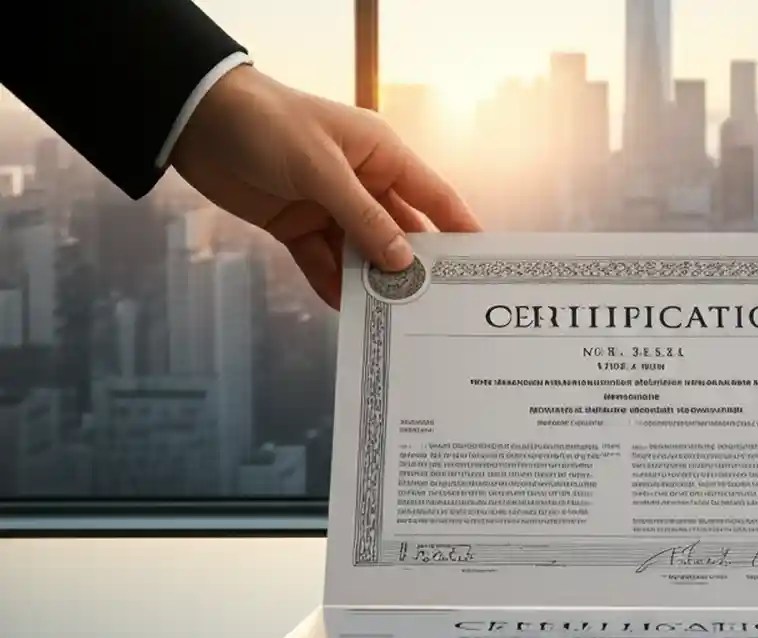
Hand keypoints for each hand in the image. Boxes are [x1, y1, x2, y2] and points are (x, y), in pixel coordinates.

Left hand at [169, 64, 479, 307]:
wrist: (196, 120)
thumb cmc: (267, 124)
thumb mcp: (320, 169)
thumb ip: (363, 217)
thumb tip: (402, 259)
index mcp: (381, 155)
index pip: (434, 197)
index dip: (460, 228)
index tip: (482, 263)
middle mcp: (362, 182)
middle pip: (399, 232)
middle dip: (413, 266)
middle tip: (433, 305)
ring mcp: (330, 205)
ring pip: (361, 253)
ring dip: (371, 281)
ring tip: (389, 317)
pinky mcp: (297, 224)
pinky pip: (323, 261)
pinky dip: (332, 283)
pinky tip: (344, 309)